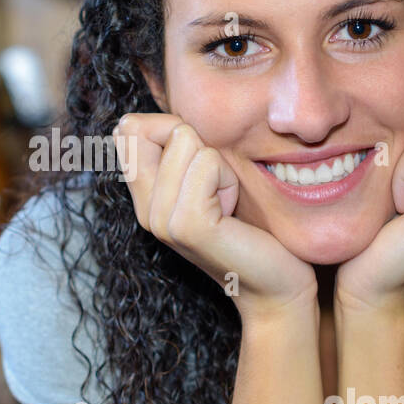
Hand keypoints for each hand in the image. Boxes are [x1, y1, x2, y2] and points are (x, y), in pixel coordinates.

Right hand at [113, 113, 317, 322]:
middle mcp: (144, 210)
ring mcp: (161, 220)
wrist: (274, 284)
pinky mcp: (187, 226)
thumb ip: (176, 151)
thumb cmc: (248, 226)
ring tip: (225, 203)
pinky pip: (207, 163)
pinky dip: (228, 178)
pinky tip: (230, 211)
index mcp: (144, 198)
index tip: (199, 167)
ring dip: (218, 165)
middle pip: (147, 128)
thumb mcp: (206, 179)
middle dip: (192, 141)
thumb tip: (134, 119)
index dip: (169, 128)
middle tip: (214, 186)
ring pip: (184, 141)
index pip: (129, 129)